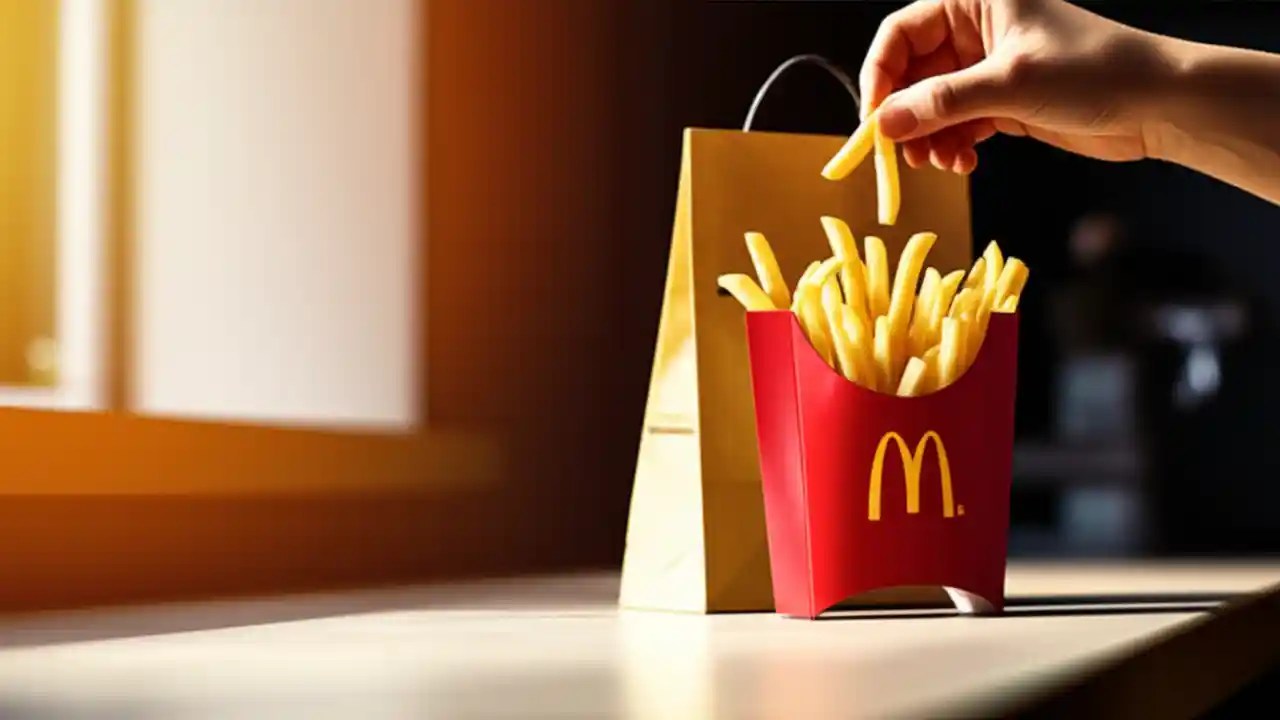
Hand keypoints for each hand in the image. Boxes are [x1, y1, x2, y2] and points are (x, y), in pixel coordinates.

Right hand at [861, 0, 1174, 173]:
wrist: (1157, 103)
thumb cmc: (1091, 71)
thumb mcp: (1008, 84)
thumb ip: (940, 103)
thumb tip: (882, 124)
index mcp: (973, 1)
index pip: (900, 34)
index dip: (880, 77)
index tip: (875, 122)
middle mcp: (975, 29)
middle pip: (911, 73)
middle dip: (906, 116)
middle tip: (905, 154)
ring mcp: (988, 67)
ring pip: (930, 104)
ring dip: (928, 137)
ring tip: (942, 163)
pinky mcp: (1002, 100)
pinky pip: (955, 123)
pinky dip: (951, 145)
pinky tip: (963, 163)